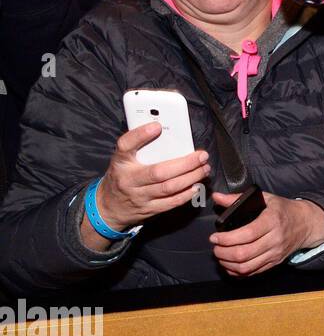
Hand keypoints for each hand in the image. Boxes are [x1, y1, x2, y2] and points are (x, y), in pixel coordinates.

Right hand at [89, 123, 210, 238]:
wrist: (108, 207)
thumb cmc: (121, 177)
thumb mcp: (123, 160)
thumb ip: (139, 147)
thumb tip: (165, 132)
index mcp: (120, 162)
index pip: (125, 146)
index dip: (140, 135)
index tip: (157, 126)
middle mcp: (128, 180)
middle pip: (158, 172)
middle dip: (185, 163)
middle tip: (202, 156)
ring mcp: (139, 196)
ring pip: (169, 188)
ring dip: (191, 178)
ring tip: (204, 169)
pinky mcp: (149, 209)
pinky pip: (172, 202)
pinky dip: (187, 193)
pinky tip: (197, 185)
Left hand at [209, 191, 323, 276]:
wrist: (306, 223)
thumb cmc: (284, 210)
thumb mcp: (265, 198)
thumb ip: (238, 198)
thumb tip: (218, 197)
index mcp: (272, 221)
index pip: (247, 234)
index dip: (227, 238)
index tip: (214, 237)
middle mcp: (275, 239)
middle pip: (244, 253)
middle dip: (223, 253)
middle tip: (215, 247)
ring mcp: (275, 253)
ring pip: (246, 266)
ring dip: (228, 264)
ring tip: (220, 256)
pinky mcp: (274, 262)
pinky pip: (253, 272)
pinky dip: (237, 272)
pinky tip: (230, 265)